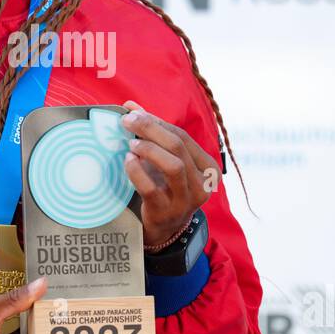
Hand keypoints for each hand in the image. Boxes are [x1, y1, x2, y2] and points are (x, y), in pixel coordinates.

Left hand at [119, 99, 214, 246]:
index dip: (157, 122)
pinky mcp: (166, 212)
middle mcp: (202, 183)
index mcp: (206, 167)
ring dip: (149, 150)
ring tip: (130, 144)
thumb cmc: (165, 187)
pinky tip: (127, 162)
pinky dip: (137, 172)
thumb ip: (152, 134)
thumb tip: (130, 106)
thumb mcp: (164, 160)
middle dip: (151, 130)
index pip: (183, 136)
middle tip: (128, 122)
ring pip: (173, 166)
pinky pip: (152, 188)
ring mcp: (186, 200)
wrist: (164, 227)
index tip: (133, 113)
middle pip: (178, 147)